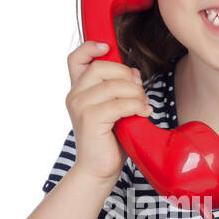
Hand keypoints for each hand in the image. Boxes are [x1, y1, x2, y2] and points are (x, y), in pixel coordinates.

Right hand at [65, 41, 153, 182]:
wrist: (98, 170)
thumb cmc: (108, 141)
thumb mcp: (113, 108)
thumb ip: (119, 88)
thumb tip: (134, 73)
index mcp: (78, 90)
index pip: (76, 58)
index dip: (91, 47)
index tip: (107, 48)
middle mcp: (75, 96)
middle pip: (101, 67)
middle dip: (127, 75)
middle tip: (140, 91)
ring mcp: (80, 107)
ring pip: (115, 86)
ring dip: (136, 94)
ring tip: (144, 106)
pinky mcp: (90, 120)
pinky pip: (120, 104)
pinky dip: (137, 107)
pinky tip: (143, 114)